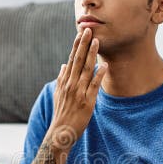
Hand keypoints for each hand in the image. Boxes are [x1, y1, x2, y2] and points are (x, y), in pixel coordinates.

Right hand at [48, 28, 107, 148]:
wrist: (61, 133)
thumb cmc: (61, 114)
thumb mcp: (58, 95)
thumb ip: (61, 79)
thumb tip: (63, 65)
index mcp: (65, 81)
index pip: (71, 59)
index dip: (76, 46)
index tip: (81, 33)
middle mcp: (71, 84)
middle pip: (78, 61)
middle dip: (83, 45)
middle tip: (89, 30)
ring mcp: (78, 93)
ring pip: (86, 70)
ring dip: (91, 55)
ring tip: (97, 42)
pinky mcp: (87, 102)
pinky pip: (93, 86)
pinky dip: (99, 76)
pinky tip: (104, 66)